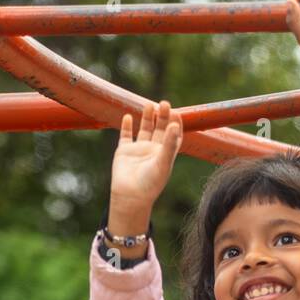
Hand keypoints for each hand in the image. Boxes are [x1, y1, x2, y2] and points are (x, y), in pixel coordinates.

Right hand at [110, 99, 182, 213]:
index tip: (176, 113)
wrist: (131, 196)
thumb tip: (175, 124)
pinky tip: (128, 116)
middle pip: (159, 128)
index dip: (176, 123)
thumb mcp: (163, 162)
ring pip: (144, 129)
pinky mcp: (124, 152)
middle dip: (162, 116)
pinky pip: (125, 136)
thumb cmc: (151, 183)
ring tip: (148, 105)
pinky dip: (126, 126)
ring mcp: (138, 150)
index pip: (173, 135)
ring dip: (146, 117)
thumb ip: (169, 143)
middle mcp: (153, 150)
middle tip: (163, 103)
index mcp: (165, 154)